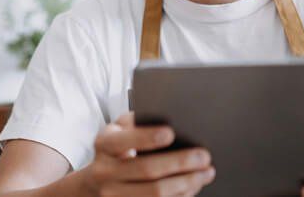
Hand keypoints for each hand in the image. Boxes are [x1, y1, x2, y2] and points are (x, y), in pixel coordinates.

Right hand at [82, 112, 214, 196]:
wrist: (96, 183)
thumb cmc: (117, 149)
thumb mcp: (119, 130)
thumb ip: (138, 122)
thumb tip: (169, 116)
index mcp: (104, 144)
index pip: (125, 141)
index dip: (147, 138)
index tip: (171, 133)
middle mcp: (104, 172)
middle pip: (146, 169)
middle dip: (179, 162)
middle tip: (203, 156)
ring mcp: (113, 195)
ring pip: (155, 193)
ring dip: (186, 183)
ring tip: (206, 172)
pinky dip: (181, 196)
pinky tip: (193, 185)